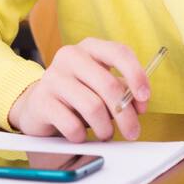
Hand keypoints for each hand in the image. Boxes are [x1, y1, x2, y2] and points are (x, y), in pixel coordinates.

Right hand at [6, 38, 151, 142]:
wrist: (38, 104)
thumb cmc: (78, 95)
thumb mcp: (102, 87)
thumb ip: (124, 91)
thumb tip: (140, 105)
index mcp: (90, 48)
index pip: (119, 52)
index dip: (137, 76)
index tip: (145, 98)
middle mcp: (70, 56)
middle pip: (108, 85)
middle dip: (126, 114)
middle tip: (133, 132)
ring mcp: (53, 77)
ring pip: (93, 107)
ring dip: (105, 128)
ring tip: (105, 134)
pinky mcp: (41, 101)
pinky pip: (72, 125)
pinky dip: (82, 135)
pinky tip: (80, 135)